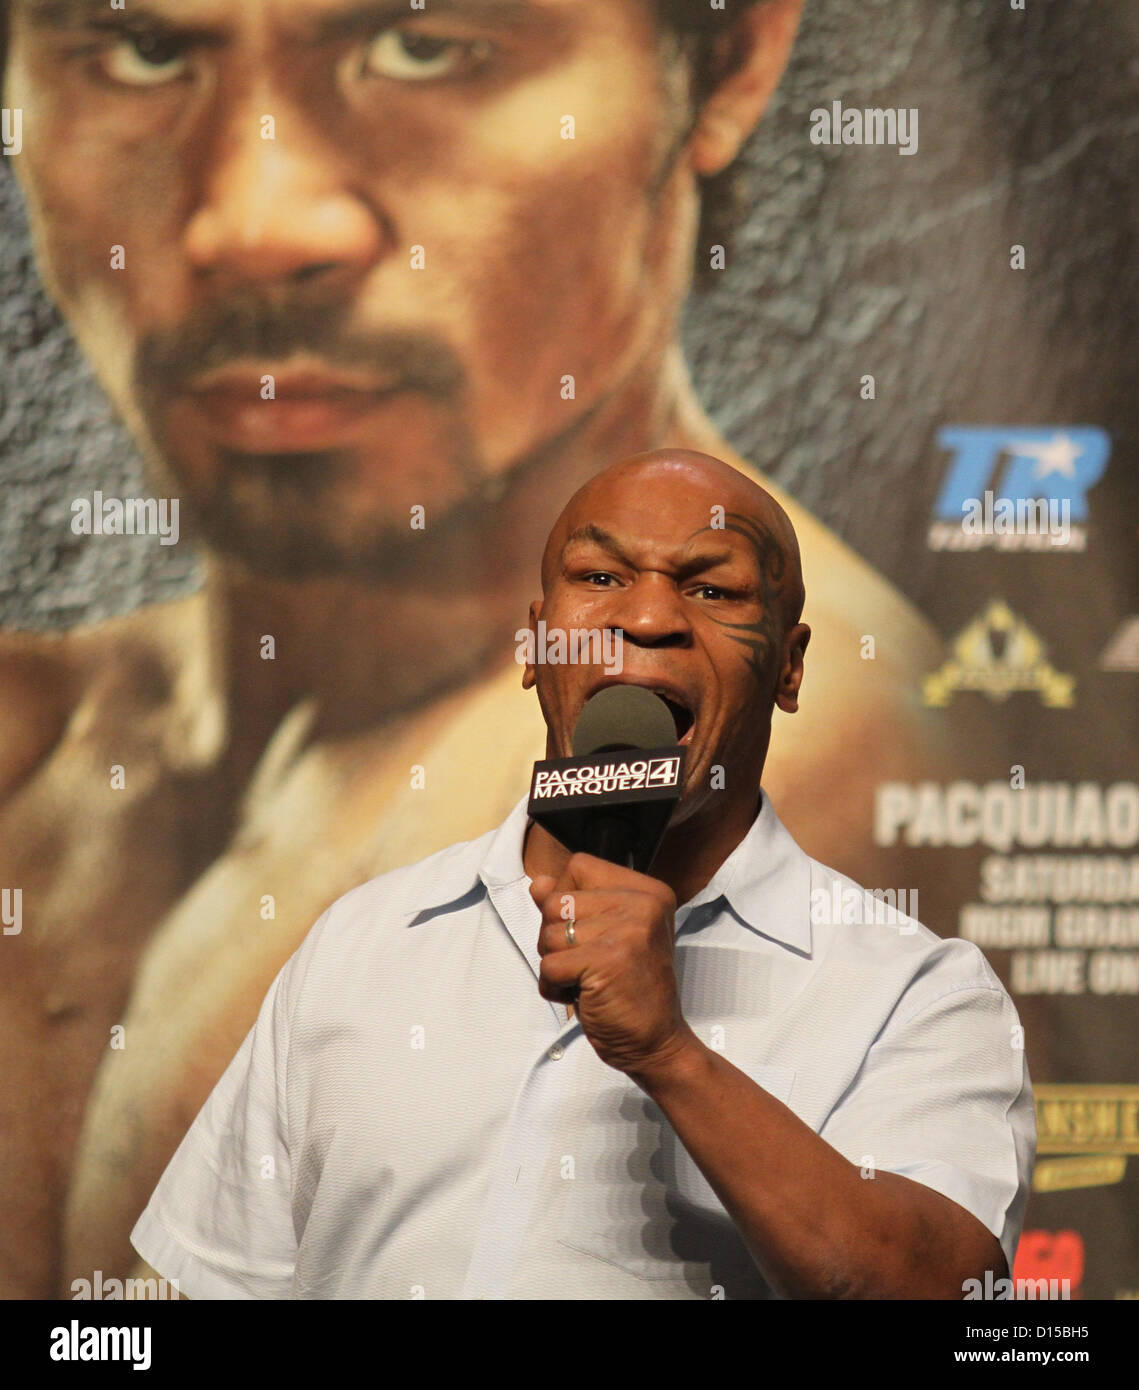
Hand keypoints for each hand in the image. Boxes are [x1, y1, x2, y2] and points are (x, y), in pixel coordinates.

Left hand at [529, 853, 697, 1079]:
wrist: (656, 1041)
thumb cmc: (628, 988)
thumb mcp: (604, 935)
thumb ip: (572, 904)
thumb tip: (539, 883)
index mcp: (647, 891)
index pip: (579, 866)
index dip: (567, 898)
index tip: (590, 931)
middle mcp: (643, 904)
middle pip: (556, 901)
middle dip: (556, 937)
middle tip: (589, 962)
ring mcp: (628, 931)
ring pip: (548, 933)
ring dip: (555, 964)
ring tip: (588, 979)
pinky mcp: (607, 961)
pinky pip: (548, 965)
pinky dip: (554, 987)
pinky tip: (583, 995)